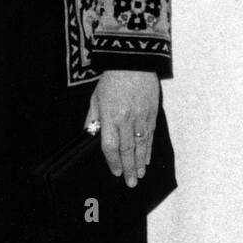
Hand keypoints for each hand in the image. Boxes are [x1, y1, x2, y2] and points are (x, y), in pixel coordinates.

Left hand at [85, 70, 158, 187]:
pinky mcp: (152, 111)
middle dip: (128, 169)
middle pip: (127, 150)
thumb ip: (93, 117)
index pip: (110, 146)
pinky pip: (151, 134)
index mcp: (110, 115)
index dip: (113, 162)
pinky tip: (147, 159)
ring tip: (140, 176)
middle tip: (131, 183)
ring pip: (141, 145)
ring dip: (140, 163)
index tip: (115, 173)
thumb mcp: (96, 96)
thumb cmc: (111, 77)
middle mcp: (126, 119)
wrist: (132, 59)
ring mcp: (141, 115)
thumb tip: (89, 134)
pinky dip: (149, 149)